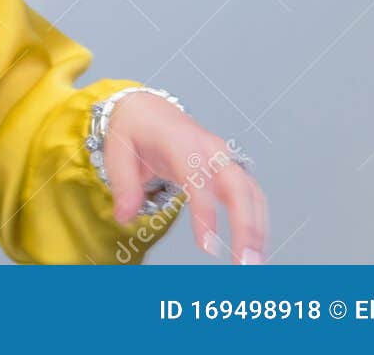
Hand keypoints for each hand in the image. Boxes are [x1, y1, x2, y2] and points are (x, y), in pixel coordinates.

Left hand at [104, 91, 267, 263]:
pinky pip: (251, 194)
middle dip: (247, 225)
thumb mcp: (116, 149)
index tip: (207, 248)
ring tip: (253, 264)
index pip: (199, 180)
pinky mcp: (229, 167)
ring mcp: (223, 156)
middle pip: (238, 186)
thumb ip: (123, 184)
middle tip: (245, 263)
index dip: (206, 214)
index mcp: (180, 141)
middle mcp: (209, 147)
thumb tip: (125, 217)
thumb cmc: (134, 129)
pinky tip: (254, 247)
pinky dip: (257, 220)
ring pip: (251, 191)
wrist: (148, 109)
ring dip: (257, 228)